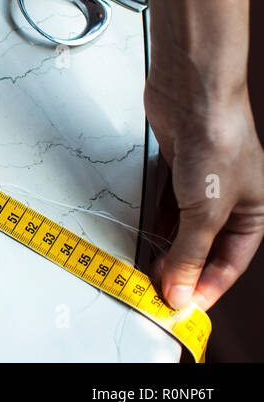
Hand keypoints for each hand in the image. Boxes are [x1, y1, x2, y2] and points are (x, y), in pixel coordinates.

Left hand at [144, 67, 263, 310]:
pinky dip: (159, 223)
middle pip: (206, 246)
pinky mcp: (178, 168)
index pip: (230, 263)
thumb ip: (190, 254)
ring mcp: (203, 182)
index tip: (181, 306)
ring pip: (185, 227)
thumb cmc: (218, 142)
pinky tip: (147, 238)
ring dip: (169, 249)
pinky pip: (169, 205)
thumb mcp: (205, 212)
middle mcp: (233, 199)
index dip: (206, 288)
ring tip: (150, 271)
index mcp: (255, 213)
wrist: (193, 94)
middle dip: (185, 270)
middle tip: (160, 292)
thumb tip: (181, 290)